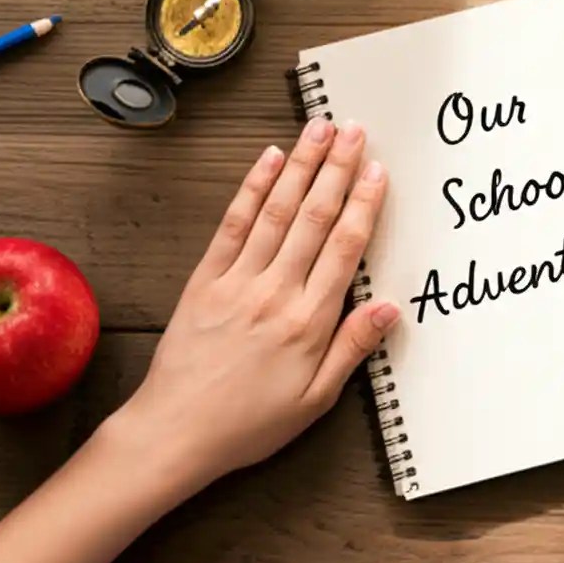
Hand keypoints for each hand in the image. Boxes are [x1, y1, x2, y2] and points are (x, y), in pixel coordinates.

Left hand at [105, 118, 397, 487]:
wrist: (175, 432)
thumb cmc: (247, 423)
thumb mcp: (315, 400)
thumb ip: (352, 348)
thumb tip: (388, 307)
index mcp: (309, 322)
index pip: (344, 248)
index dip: (364, 203)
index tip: (377, 171)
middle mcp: (275, 292)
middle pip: (314, 217)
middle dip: (337, 168)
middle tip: (354, 130)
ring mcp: (237, 281)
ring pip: (276, 210)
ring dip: (301, 165)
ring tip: (319, 129)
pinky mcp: (205, 280)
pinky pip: (233, 224)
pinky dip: (252, 188)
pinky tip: (269, 160)